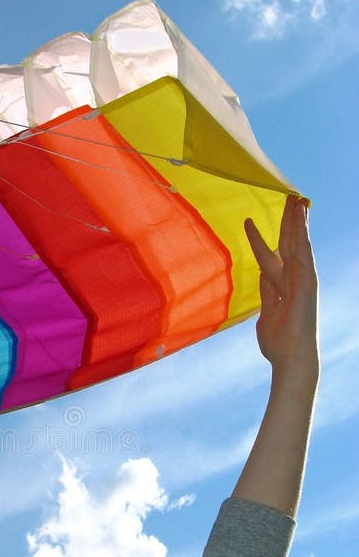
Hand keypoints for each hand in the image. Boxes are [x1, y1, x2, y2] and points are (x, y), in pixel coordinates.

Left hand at [245, 195, 318, 385]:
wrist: (291, 358)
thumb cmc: (278, 344)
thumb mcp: (265, 314)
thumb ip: (265, 294)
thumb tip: (262, 276)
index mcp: (281, 289)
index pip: (270, 259)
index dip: (260, 241)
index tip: (249, 224)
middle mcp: (293, 281)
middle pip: (286, 246)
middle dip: (285, 223)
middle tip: (287, 199)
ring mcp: (302, 280)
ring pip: (296, 243)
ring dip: (295, 220)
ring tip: (295, 198)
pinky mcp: (308, 280)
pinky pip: (303, 250)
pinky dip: (301, 231)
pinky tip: (300, 214)